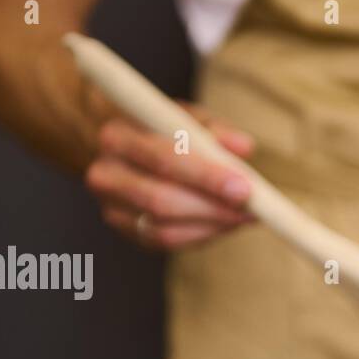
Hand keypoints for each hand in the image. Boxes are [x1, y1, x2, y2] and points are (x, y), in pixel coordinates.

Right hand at [85, 103, 256, 249]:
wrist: (118, 146)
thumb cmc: (158, 128)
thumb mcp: (183, 116)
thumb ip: (213, 129)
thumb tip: (244, 146)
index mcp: (118, 136)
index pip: (163, 159)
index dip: (206, 176)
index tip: (245, 188)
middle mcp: (106, 173)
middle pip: (161, 200)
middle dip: (212, 208)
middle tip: (252, 211)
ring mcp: (111, 206)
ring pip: (163, 229)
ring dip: (211, 226)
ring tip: (244, 217)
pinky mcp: (123, 228)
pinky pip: (164, 242)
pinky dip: (200, 235)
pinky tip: (224, 224)